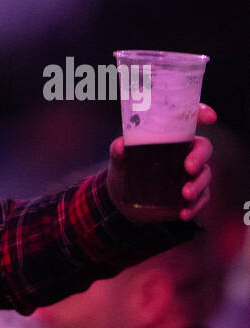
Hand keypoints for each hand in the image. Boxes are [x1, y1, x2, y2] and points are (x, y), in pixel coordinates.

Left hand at [107, 103, 216, 222]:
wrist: (123, 202)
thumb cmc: (124, 170)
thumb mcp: (119, 160)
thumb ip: (118, 151)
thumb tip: (121, 146)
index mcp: (171, 137)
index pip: (190, 121)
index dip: (202, 114)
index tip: (210, 117)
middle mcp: (185, 152)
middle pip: (204, 148)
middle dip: (200, 157)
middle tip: (188, 167)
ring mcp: (191, 174)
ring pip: (206, 175)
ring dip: (198, 185)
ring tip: (185, 195)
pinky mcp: (192, 195)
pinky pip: (202, 199)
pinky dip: (195, 206)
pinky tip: (183, 213)